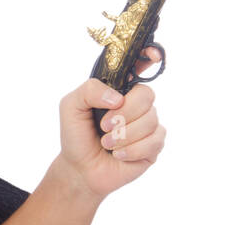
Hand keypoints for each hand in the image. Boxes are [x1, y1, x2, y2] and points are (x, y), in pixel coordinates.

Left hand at [57, 46, 166, 200]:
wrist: (81, 168)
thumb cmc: (76, 135)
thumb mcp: (71, 106)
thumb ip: (89, 90)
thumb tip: (118, 97)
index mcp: (118, 90)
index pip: (139, 67)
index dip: (149, 57)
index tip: (150, 55)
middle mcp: (136, 104)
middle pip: (146, 95)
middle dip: (124, 113)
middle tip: (104, 125)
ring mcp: (148, 124)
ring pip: (151, 120)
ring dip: (123, 135)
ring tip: (107, 143)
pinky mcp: (154, 146)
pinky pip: (154, 141)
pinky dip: (131, 149)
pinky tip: (118, 154)